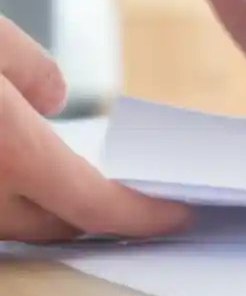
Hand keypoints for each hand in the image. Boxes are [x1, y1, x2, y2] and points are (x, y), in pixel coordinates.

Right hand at [0, 19, 189, 240]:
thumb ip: (28, 69)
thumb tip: (51, 100)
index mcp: (11, 155)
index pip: (95, 207)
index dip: (142, 217)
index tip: (177, 215)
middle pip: (52, 227)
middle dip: (93, 217)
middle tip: (128, 198)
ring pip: (8, 225)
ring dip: (37, 209)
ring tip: (71, 185)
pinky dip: (2, 198)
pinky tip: (11, 168)